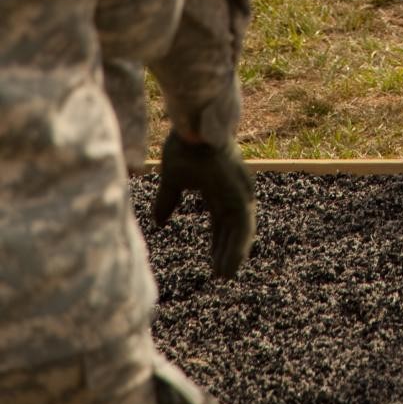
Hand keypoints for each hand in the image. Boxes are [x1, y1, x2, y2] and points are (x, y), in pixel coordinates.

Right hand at [153, 131, 256, 278]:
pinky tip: (230, 266)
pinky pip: (243, 229)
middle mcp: (235, 190)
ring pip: (242, 231)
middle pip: (233, 227)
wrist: (195, 128)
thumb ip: (168, 200)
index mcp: (220, 186)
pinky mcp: (240, 196)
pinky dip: (238, 248)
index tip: (214, 259)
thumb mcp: (174, 178)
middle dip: (227, 249)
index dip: (218, 240)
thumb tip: (158, 222)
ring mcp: (240, 192)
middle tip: (221, 272)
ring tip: (226, 275)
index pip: (222, 219)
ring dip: (234, 254)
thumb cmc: (185, 145)